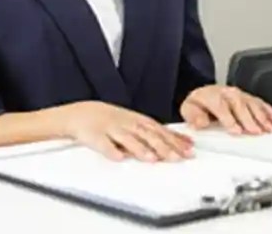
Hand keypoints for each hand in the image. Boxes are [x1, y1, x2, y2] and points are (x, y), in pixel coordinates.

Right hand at [61, 101, 194, 161]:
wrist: (83, 113)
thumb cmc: (114, 120)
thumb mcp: (138, 123)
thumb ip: (159, 133)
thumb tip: (185, 141)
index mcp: (138, 121)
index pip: (160, 131)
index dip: (174, 141)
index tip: (188, 151)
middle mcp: (127, 124)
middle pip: (147, 135)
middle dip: (162, 147)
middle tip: (176, 158)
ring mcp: (111, 129)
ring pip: (127, 139)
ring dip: (139, 149)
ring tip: (151, 159)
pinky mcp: (94, 137)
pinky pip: (103, 144)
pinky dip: (110, 150)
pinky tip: (118, 157)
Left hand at [180, 85, 271, 134]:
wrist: (205, 94)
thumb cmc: (199, 105)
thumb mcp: (189, 109)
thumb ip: (194, 116)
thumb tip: (200, 122)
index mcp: (211, 96)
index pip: (221, 106)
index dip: (229, 119)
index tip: (236, 130)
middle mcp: (227, 93)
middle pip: (239, 105)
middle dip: (248, 118)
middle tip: (255, 131)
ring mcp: (239, 94)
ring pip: (251, 103)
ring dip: (261, 116)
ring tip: (268, 128)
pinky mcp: (247, 97)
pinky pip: (259, 102)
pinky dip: (267, 111)